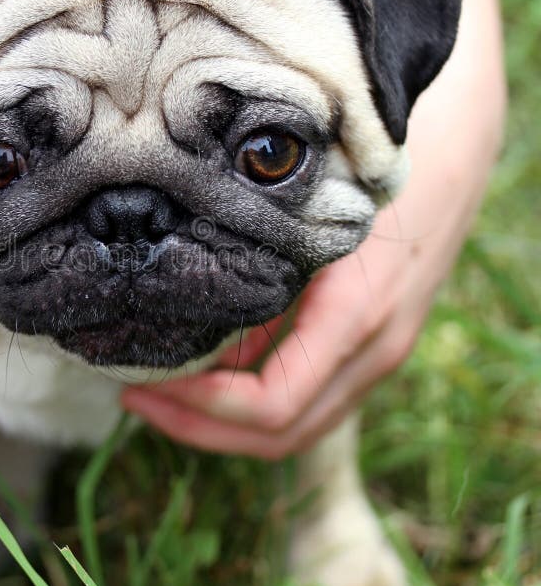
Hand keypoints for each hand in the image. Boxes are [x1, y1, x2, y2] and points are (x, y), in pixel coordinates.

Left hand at [122, 0, 505, 455]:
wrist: (449, 150)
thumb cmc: (365, 168)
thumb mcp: (299, 214)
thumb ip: (254, 271)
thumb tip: (191, 327)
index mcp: (356, 316)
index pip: (272, 406)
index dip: (199, 408)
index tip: (142, 385)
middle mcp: (375, 351)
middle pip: (282, 435)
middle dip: (199, 426)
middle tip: (136, 398)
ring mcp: (380, 354)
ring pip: (298, 425)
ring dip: (224, 421)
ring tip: (161, 392)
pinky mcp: (371, 344)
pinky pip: (310, 394)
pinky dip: (254, 398)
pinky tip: (209, 369)